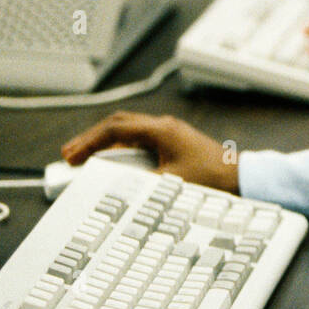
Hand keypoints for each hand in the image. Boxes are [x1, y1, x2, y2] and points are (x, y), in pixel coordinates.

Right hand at [62, 111, 239, 192]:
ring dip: (106, 143)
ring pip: (128, 130)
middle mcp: (163, 126)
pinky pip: (140, 140)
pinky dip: (121, 148)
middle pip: (118, 124)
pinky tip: (111, 162)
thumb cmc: (211, 178)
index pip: (114, 129)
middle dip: (91, 138)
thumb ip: (137, 181)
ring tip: (85, 157)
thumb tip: (110, 183)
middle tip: (70, 155)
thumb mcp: (168, 183)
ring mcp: (169, 132)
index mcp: (160, 130)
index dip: (88, 142)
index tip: (71, 156)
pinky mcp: (173, 142)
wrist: (239, 177)